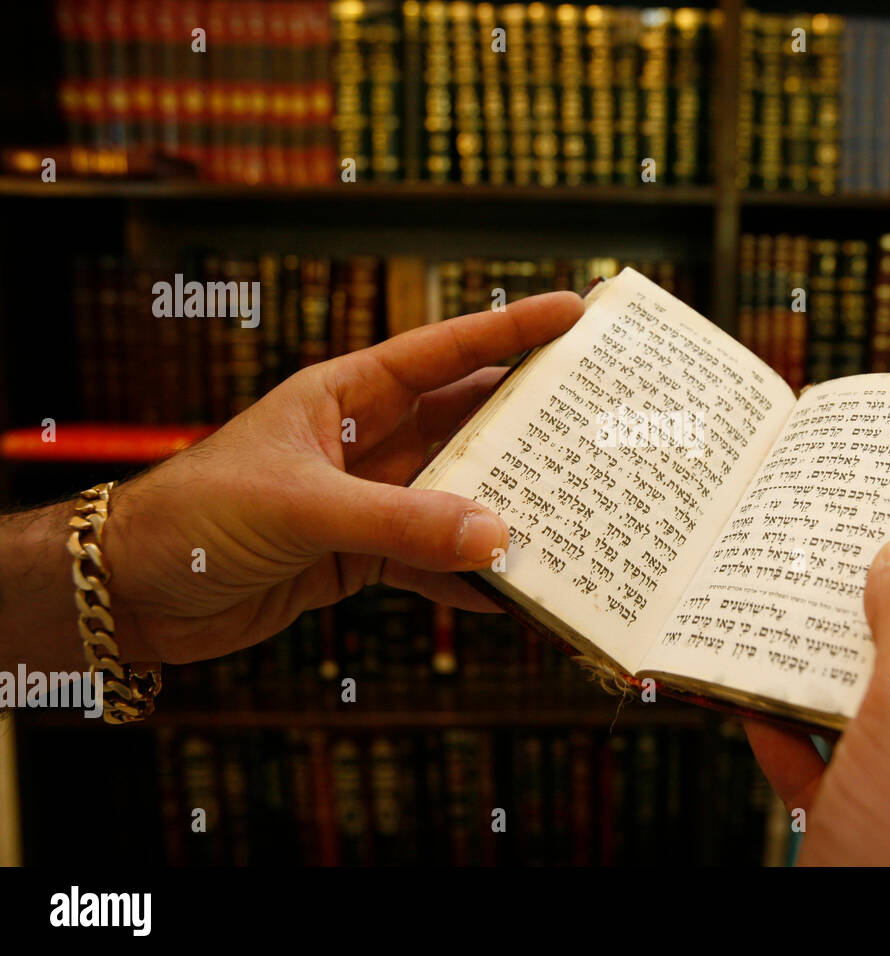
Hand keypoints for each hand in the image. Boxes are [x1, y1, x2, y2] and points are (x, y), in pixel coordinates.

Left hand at [92, 291, 584, 665]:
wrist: (135, 591)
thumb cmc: (196, 516)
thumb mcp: (301, 506)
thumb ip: (400, 520)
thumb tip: (496, 535)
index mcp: (344, 395)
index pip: (442, 353)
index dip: (509, 330)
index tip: (573, 312)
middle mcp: (364, 441)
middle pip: (463, 424)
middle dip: (527, 424)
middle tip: (596, 421)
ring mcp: (366, 500)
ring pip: (456, 497)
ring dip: (504, 509)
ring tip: (569, 513)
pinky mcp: (360, 556)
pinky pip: (431, 562)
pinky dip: (466, 578)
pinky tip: (508, 589)